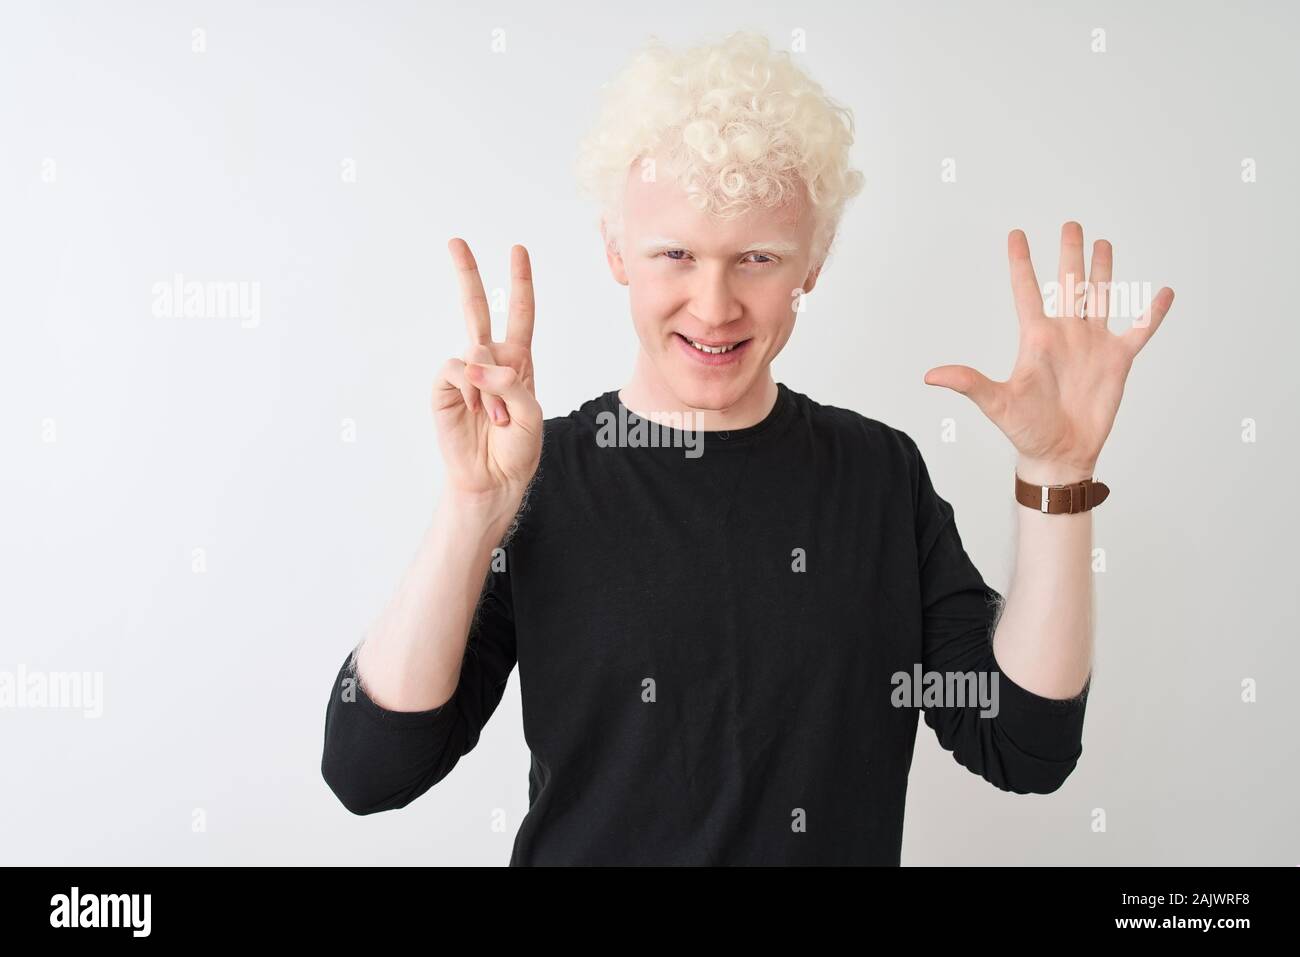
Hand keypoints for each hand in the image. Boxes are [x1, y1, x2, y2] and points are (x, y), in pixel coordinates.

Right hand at [433, 239, 543, 500]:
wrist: (494, 478)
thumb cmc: (518, 447)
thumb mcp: (530, 412)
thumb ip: (510, 382)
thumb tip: (474, 362)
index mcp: (517, 362)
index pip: (520, 315)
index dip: (520, 283)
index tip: (518, 250)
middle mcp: (490, 361)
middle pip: (477, 309)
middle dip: (467, 274)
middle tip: (456, 242)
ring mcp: (466, 374)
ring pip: (474, 346)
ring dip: (493, 386)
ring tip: (497, 419)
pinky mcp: (446, 388)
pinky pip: (457, 370)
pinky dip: (473, 388)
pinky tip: (478, 412)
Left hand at [923, 221, 1173, 482]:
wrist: (1059, 453)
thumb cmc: (1025, 430)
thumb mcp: (996, 403)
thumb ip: (968, 383)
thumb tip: (930, 376)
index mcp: (1037, 338)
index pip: (1028, 290)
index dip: (1022, 262)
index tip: (1016, 235)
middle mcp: (1066, 334)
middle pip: (1069, 284)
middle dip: (1070, 254)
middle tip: (1070, 224)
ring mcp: (1093, 345)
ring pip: (1101, 297)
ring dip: (1103, 271)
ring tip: (1102, 243)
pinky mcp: (1117, 361)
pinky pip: (1139, 331)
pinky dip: (1152, 313)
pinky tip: (1162, 293)